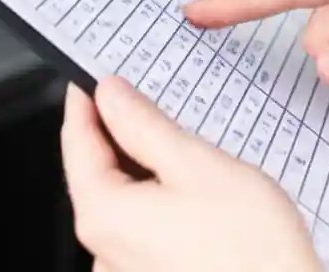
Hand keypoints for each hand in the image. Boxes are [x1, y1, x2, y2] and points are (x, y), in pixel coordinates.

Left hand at [61, 78, 318, 271]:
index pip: (76, 142)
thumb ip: (144, 125)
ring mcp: (126, 269)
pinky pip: (138, 226)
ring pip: (119, 199)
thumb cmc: (252, 248)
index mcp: (104, 215)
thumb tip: (111, 96)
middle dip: (115, 133)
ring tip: (175, 144)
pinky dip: (152, 198)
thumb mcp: (196, 165)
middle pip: (95, 173)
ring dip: (137, 167)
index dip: (86, 101)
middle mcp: (104, 250)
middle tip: (143, 98)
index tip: (95, 76)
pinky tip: (185, 189)